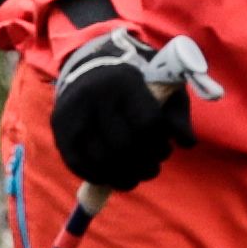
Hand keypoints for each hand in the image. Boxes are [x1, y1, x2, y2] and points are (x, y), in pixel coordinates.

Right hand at [49, 23, 203, 191]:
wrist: (90, 69)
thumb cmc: (136, 83)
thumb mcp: (163, 88)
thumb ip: (176, 114)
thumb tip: (187, 143)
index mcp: (125, 81)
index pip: (147, 124)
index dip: (160, 145)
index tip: (166, 150)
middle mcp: (94, 96)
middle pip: (123, 146)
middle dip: (144, 166)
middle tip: (153, 169)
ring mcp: (73, 115)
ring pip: (101, 161)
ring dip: (123, 178)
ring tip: (136, 178)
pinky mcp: (59, 131)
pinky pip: (78, 165)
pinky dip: (99, 178)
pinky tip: (114, 178)